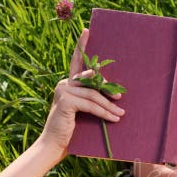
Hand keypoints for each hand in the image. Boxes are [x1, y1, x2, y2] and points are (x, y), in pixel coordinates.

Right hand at [38, 29, 125, 159]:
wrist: (55, 145)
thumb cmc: (72, 131)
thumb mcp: (83, 111)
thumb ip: (92, 99)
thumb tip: (114, 95)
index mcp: (68, 84)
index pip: (75, 62)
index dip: (81, 46)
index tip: (87, 30)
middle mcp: (64, 84)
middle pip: (91, 80)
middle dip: (107, 87)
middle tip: (120, 96)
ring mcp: (63, 91)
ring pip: (93, 94)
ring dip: (109, 105)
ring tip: (121, 114)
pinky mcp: (66, 101)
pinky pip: (91, 104)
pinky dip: (104, 112)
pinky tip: (114, 118)